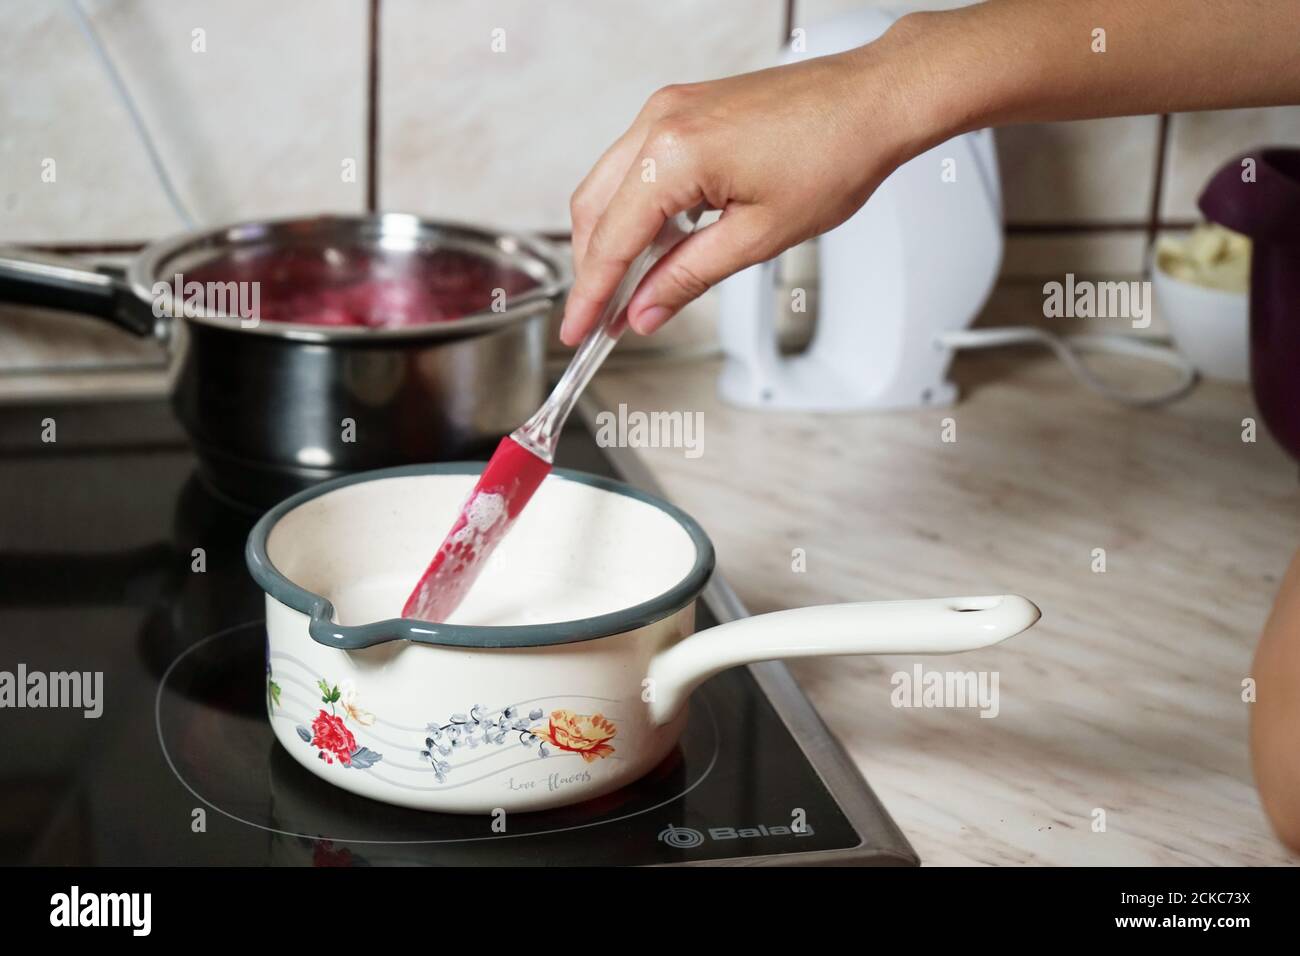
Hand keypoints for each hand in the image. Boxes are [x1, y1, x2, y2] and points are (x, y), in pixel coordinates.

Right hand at [559, 32, 925, 344]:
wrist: (873, 102)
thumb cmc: (834, 154)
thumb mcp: (757, 237)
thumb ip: (688, 277)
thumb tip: (645, 311)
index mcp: (674, 154)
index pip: (611, 240)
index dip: (590, 295)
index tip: (578, 331)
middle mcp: (660, 122)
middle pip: (594, 209)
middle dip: (592, 269)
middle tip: (600, 319)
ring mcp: (668, 109)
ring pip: (608, 185)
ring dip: (611, 240)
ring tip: (629, 290)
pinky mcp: (683, 108)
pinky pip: (635, 164)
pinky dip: (634, 208)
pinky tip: (653, 245)